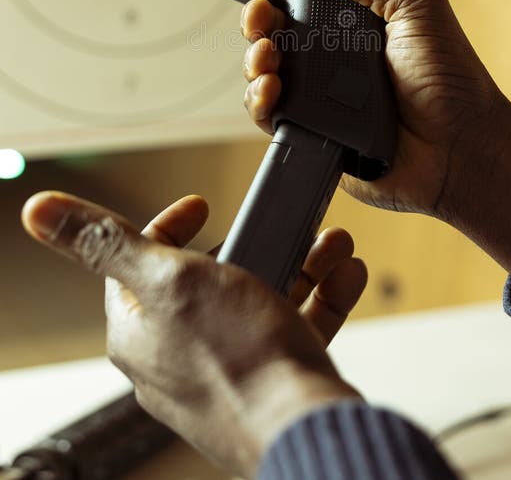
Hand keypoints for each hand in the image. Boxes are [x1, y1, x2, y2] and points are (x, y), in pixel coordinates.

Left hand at [21, 192, 364, 477]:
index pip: (136, 264)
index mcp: (140, 331)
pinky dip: (320, 297)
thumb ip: (107, 242)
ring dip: (297, 262)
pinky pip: (294, 328)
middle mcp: (178, 354)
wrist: (302, 428)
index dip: (168, 225)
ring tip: (327, 243)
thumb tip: (40, 212)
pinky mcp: (268, 381)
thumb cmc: (235, 362)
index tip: (200, 206)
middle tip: (276, 224)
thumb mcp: (168, 278)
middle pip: (207, 278)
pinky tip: (346, 276)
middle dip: (250, 241)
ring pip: (259, 299)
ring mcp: (226, 370)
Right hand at [237, 0, 510, 287]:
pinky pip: (269, 113)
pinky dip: (259, 99)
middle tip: (260, 13)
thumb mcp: (412, 6)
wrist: (460, 148)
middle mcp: (333, 52)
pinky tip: (271, 89)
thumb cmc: (450, 79)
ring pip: (263, 68)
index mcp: (355, 17)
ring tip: (269, 54)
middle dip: (256, 15)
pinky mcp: (311, 129)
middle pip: (274, 26)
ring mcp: (319, 92)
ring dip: (255, 55)